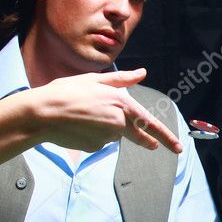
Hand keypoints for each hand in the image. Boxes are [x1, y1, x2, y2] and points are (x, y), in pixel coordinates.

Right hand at [34, 69, 182, 153]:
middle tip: (157, 146)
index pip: (150, 123)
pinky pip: (99, 141)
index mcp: (122, 103)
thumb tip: (142, 73)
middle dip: (146, 139)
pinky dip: (93, 135)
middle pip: (135, 133)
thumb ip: (122, 79)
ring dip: (106, 128)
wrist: (43, 113)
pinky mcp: (95, 148)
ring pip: (114, 134)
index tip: (178, 147)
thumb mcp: (95, 79)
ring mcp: (107, 138)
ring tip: (84, 116)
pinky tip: (78, 126)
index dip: (166, 137)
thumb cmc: (67, 92)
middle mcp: (118, 122)